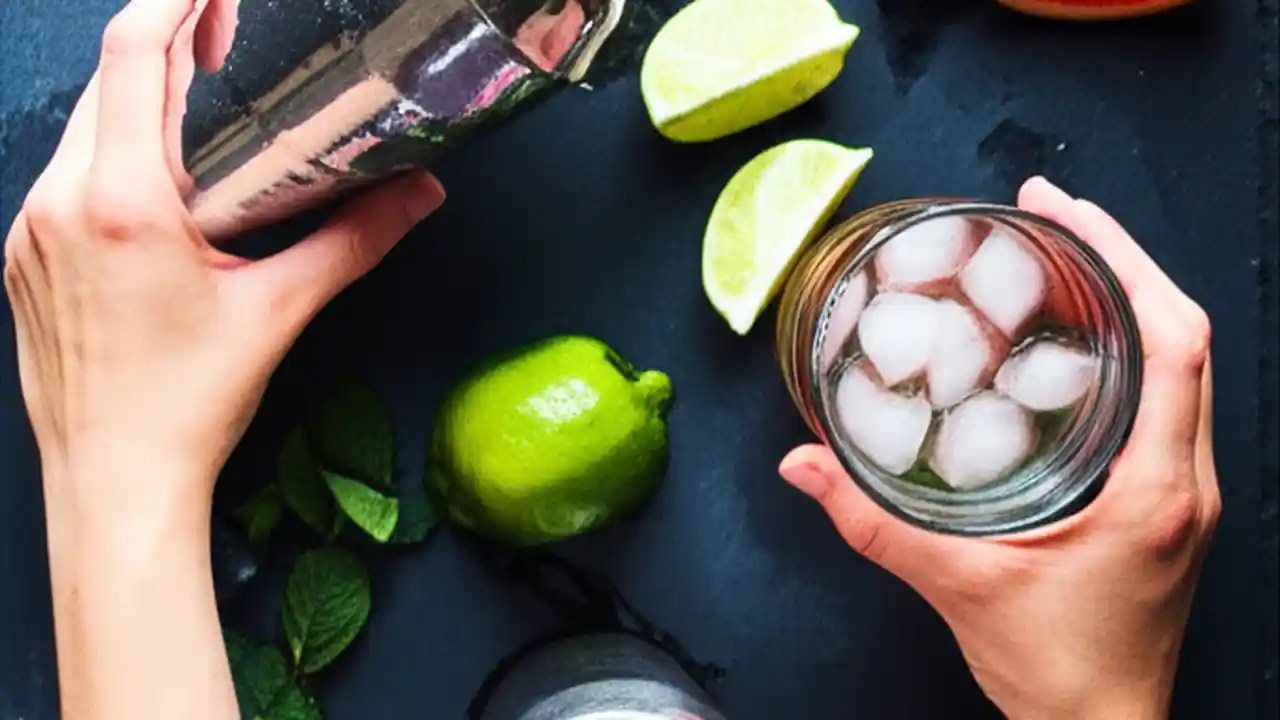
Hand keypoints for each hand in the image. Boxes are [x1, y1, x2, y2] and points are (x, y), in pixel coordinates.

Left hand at [3, 1, 442, 716]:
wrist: (114, 482)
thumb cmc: (188, 405)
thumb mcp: (279, 310)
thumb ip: (354, 239)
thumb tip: (420, 194)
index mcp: (123, 204)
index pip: (133, 57)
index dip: (174, 3)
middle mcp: (60, 203)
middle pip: (105, 82)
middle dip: (162, 47)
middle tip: (223, 44)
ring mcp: (30, 231)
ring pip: (80, 128)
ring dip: (135, 105)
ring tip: (198, 116)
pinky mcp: (24, 259)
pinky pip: (63, 176)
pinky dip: (109, 156)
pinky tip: (157, 188)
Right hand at [779, 177, 1217, 719]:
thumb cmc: (1057, 670)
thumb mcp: (957, 586)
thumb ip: (872, 524)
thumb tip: (803, 467)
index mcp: (1155, 486)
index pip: (1174, 341)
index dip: (1125, 261)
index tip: (1064, 215)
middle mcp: (1186, 477)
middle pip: (1184, 335)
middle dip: (1123, 258)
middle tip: (1052, 216)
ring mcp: (1184, 489)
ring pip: (1182, 365)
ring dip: (1132, 298)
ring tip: (1065, 258)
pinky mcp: (1168, 502)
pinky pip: (1168, 399)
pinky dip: (1130, 348)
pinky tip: (1076, 343)